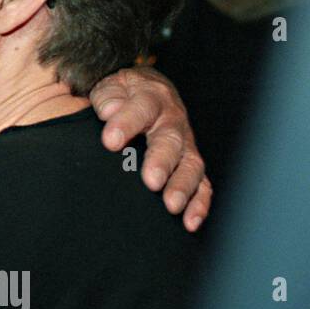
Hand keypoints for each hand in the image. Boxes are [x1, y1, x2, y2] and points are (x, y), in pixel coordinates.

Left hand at [90, 66, 211, 231]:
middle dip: (162, 161)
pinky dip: (199, 203)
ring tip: (171, 205)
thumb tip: (109, 112)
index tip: (110, 141)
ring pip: (191, 164)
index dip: (125, 123)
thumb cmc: (122, 93)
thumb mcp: (110, 86)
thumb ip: (107, 97)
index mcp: (151, 97)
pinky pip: (202, 183)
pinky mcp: (189, 162)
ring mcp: (185, 143)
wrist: (145, 89)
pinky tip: (190, 222)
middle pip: (171, 140)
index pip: (140, 108)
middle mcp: (173, 120)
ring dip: (183, 186)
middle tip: (151, 181)